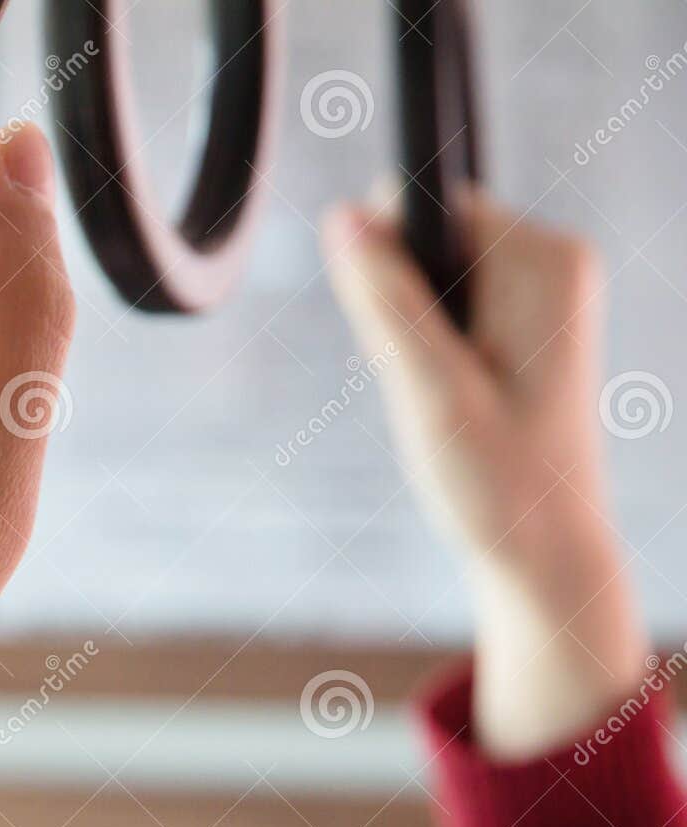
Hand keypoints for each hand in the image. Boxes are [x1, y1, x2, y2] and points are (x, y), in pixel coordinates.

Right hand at [323, 195, 645, 758]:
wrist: (543, 553)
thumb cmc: (498, 484)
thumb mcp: (429, 393)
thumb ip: (386, 303)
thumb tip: (340, 216)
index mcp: (547, 263)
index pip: (427, 205)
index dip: (390, 271)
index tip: (413, 347)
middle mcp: (553, 263)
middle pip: (425, 240)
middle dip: (401, 310)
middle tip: (433, 387)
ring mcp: (540, 292)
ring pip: (426, 278)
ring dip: (412, 340)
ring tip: (446, 402)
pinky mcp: (523, 322)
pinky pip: (442, 308)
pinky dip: (427, 355)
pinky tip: (452, 404)